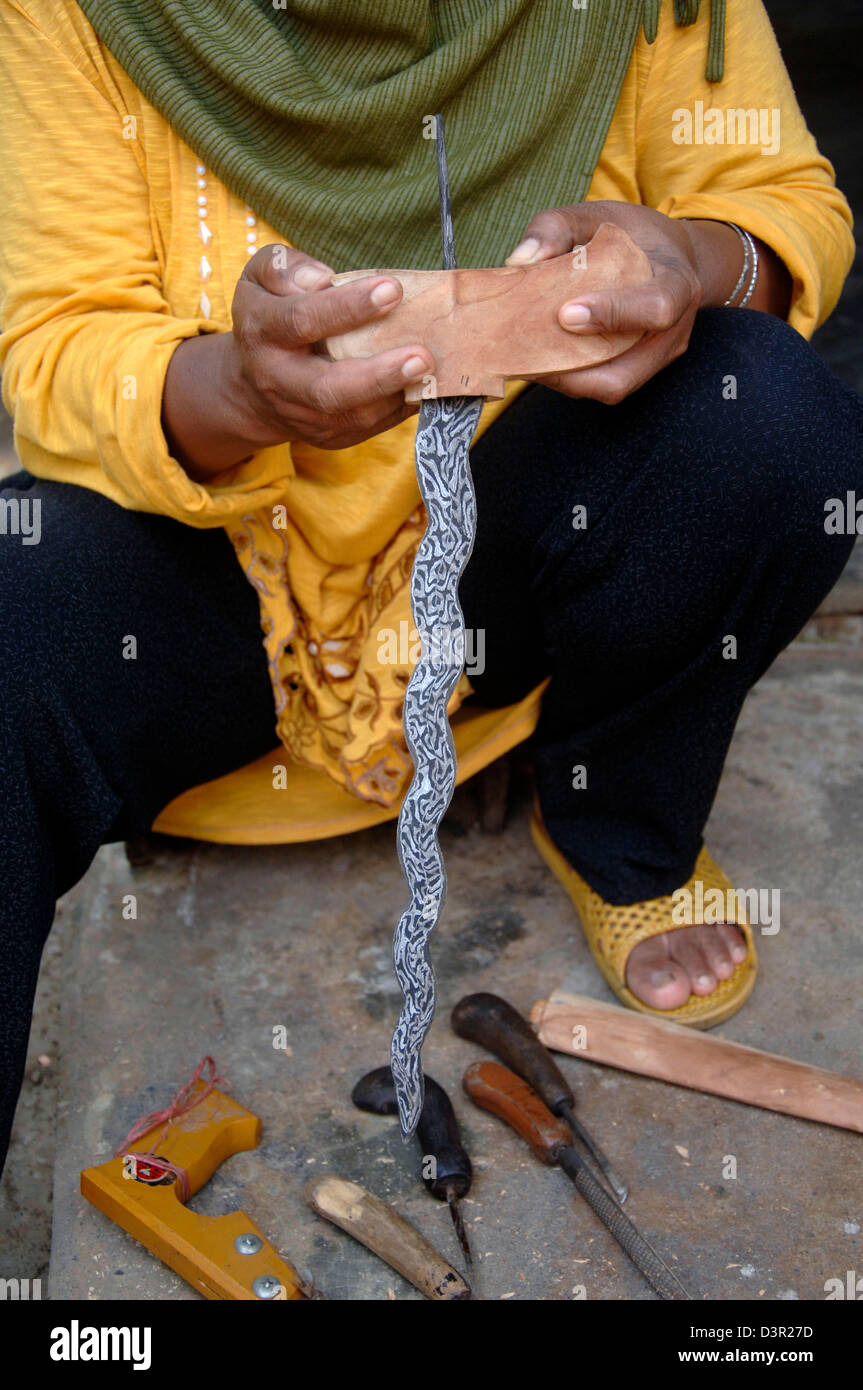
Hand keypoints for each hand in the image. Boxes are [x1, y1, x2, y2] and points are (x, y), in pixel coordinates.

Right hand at [228, 244, 433, 449]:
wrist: (255, 386)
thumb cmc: (270, 316)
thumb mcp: (261, 278)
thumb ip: (285, 268)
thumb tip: (322, 278)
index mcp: (263, 332)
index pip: (303, 320)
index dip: (348, 307)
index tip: (393, 290)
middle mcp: (278, 380)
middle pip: (328, 389)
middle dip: (378, 375)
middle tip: (422, 356)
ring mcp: (303, 416)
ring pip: (353, 416)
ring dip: (395, 396)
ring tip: (431, 371)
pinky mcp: (327, 437)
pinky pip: (368, 428)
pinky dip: (399, 409)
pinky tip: (423, 387)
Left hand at [505, 201, 704, 403]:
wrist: (667, 256)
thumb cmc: (631, 234)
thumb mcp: (597, 214)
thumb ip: (557, 227)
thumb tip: (519, 260)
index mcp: (678, 282)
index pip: (657, 307)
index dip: (613, 314)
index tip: (566, 313)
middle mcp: (674, 331)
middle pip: (625, 374)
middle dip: (571, 370)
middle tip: (524, 351)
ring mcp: (657, 358)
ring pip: (610, 387)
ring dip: (564, 379)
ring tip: (524, 358)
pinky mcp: (638, 370)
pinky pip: (602, 384)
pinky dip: (568, 377)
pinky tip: (537, 358)